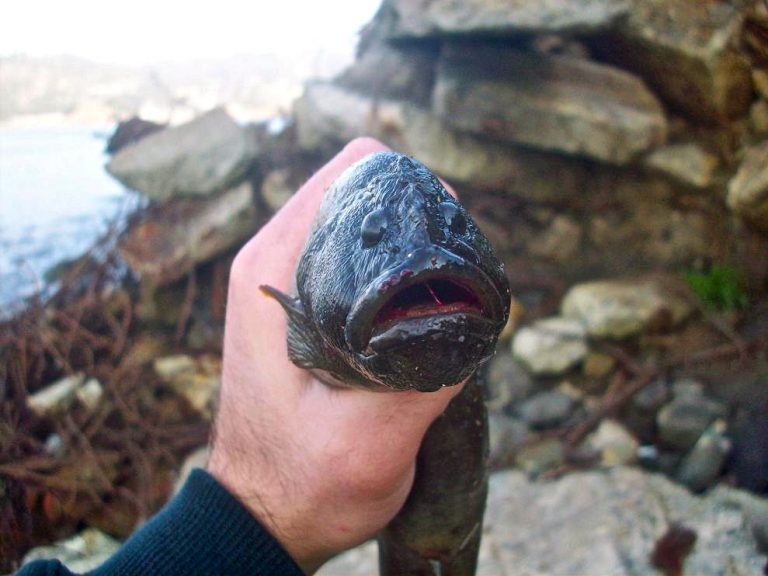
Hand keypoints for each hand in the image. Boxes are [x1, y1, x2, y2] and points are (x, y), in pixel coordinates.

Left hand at [207, 138, 462, 573]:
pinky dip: (389, 275)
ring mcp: (282, 282)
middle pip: (359, 190)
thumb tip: (470, 318)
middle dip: (414, 220)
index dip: (412, 189)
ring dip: (404, 250)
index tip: (447, 236)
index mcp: (274, 270)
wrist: (261, 514)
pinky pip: (351, 261)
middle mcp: (272, 261)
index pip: (351, 172)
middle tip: (452, 275)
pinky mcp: (297, 306)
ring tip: (439, 298)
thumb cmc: (301, 485)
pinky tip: (415, 315)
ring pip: (358, 226)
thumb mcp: (369, 441)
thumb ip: (421, 375)